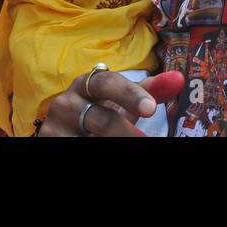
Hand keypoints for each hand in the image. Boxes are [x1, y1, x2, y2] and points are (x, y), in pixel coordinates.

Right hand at [39, 70, 184, 135]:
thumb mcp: (124, 101)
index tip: (150, 109)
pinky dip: (93, 147)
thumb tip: (179, 80)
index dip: (129, 95)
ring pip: (86, 139)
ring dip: (109, 143)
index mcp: (86, 83)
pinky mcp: (47, 141)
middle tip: (143, 140)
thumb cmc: (103, 112)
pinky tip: (102, 146)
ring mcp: (53, 125)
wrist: (68, 131)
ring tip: (127, 141)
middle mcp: (66, 101)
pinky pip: (74, 147)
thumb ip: (149, 91)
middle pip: (99, 118)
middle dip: (124, 132)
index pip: (107, 83)